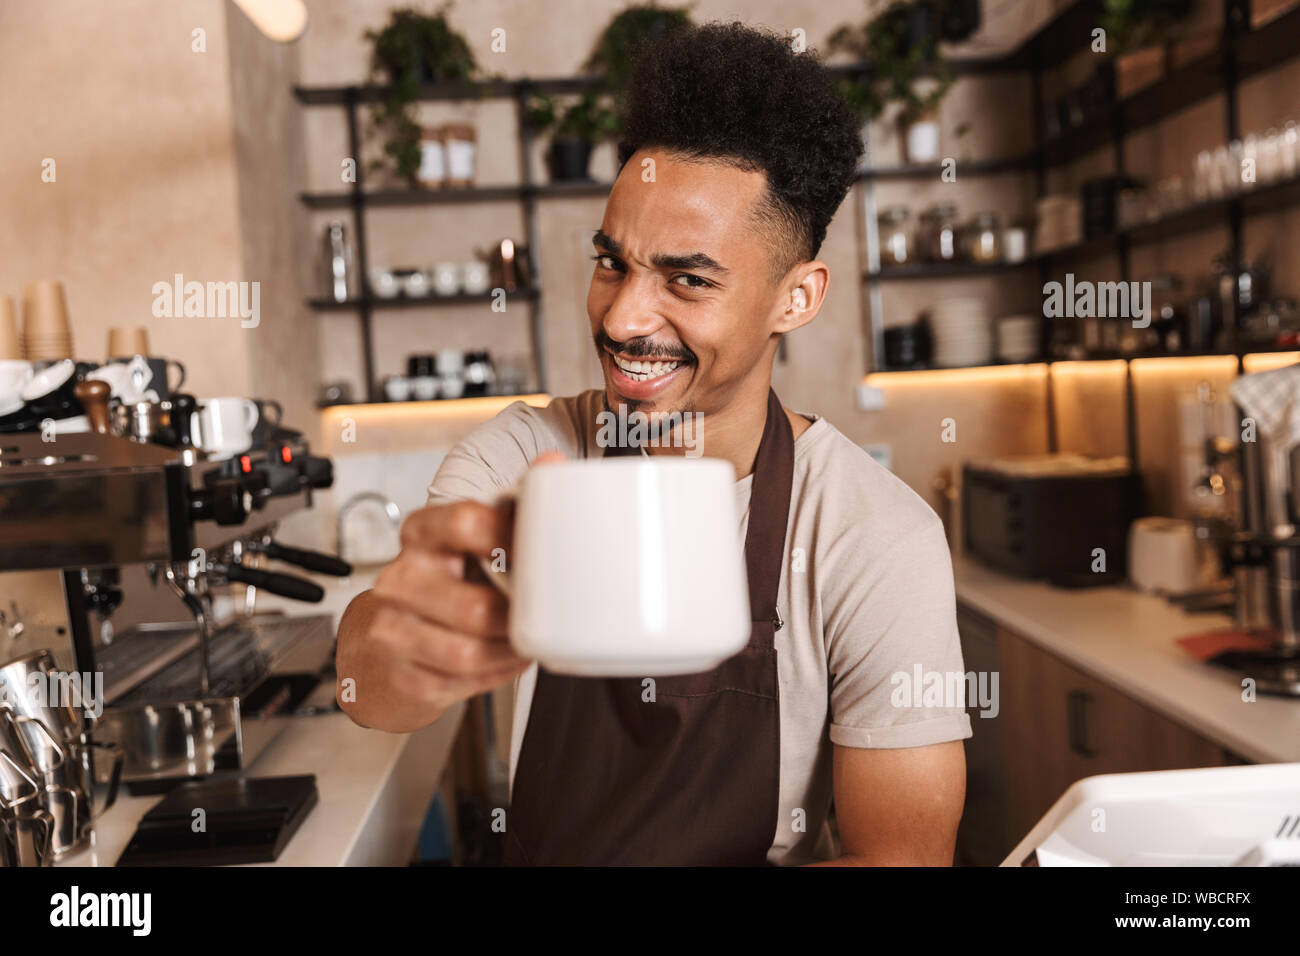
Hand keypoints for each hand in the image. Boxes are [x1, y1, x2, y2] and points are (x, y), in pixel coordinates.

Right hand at [335, 453, 563, 730]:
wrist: (375, 653)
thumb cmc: (436, 588)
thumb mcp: (464, 544)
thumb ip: (509, 509)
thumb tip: (553, 463)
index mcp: (421, 536)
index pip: (465, 522)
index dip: (511, 539)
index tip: (541, 554)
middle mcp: (401, 580)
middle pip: (474, 607)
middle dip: (518, 620)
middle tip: (542, 617)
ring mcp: (394, 631)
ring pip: (470, 652)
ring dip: (511, 651)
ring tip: (528, 642)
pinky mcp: (402, 676)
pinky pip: (464, 681)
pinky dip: (497, 672)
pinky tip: (507, 659)